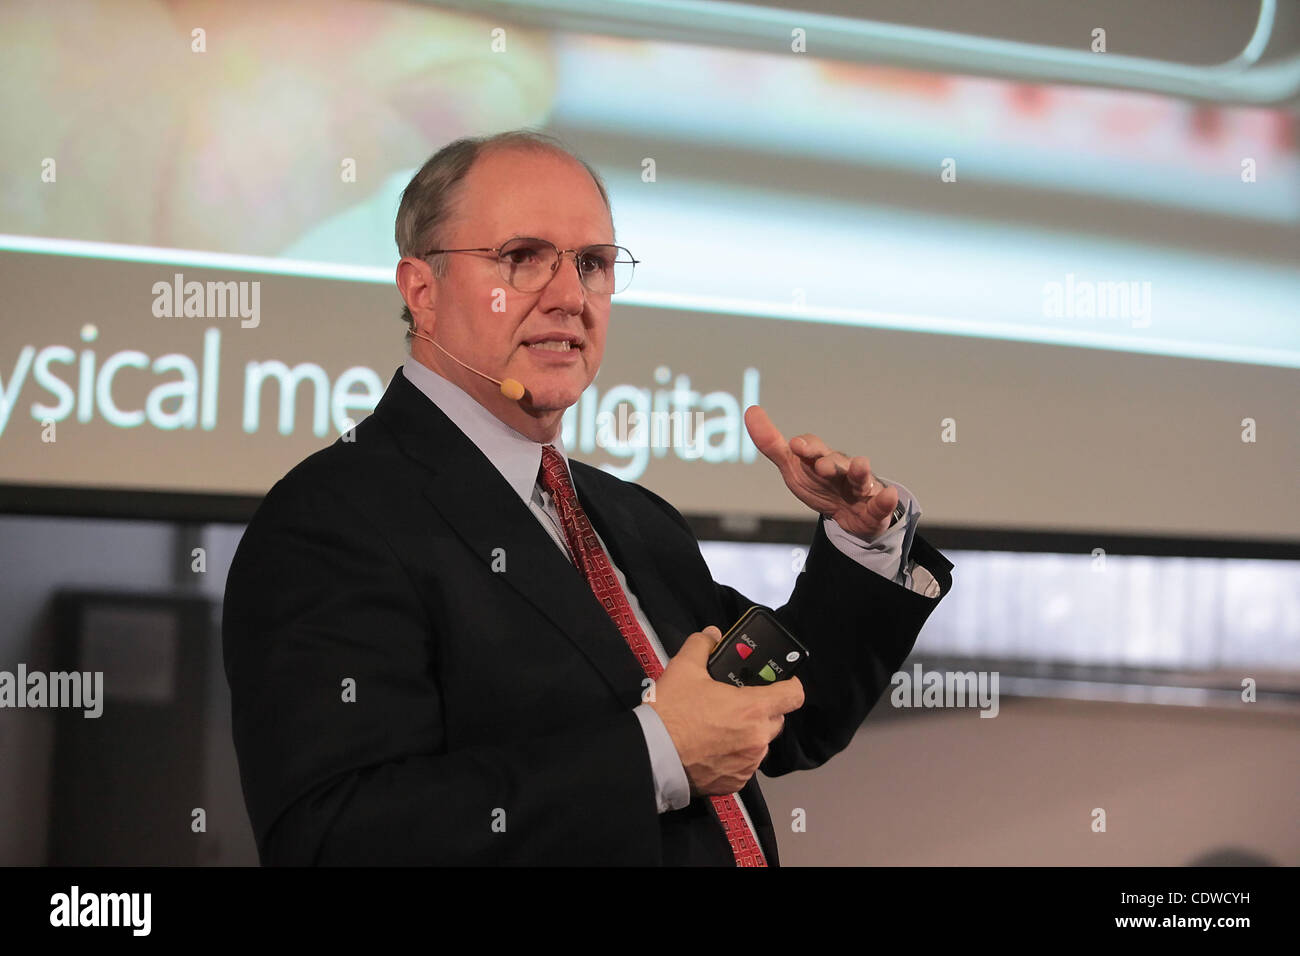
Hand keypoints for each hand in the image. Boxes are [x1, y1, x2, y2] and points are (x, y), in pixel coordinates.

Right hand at [646, 626, 804, 796]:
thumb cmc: (672, 712)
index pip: (794, 695)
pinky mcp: (737, 782)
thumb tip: (713, 634)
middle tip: (737, 703)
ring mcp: (749, 763)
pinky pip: (745, 764)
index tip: (778, 683)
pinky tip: (713, 749)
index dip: (789, 685)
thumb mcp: (683, 669)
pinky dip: (735, 756)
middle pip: (776, 718)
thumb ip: (702, 645)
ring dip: (749, 734)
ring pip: (760, 743)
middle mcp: (758, 738)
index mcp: (753, 708)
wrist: (652, 756)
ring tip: (720, 728)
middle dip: (762, 709)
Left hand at [744, 405, 899, 539]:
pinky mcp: (876, 506)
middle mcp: (842, 468)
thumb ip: (772, 444)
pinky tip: (888, 495)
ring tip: (861, 465)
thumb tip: (750, 411)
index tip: (795, 446)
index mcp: (820, 458)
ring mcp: (861, 486)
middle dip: (829, 463)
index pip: (812, 448)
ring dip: (859, 471)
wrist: (850, 515)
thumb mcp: (793, 467)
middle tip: (821, 466)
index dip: (805, 447)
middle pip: (836, 462)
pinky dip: (886, 499)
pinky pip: (881, 503)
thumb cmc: (819, 484)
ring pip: (860, 477)